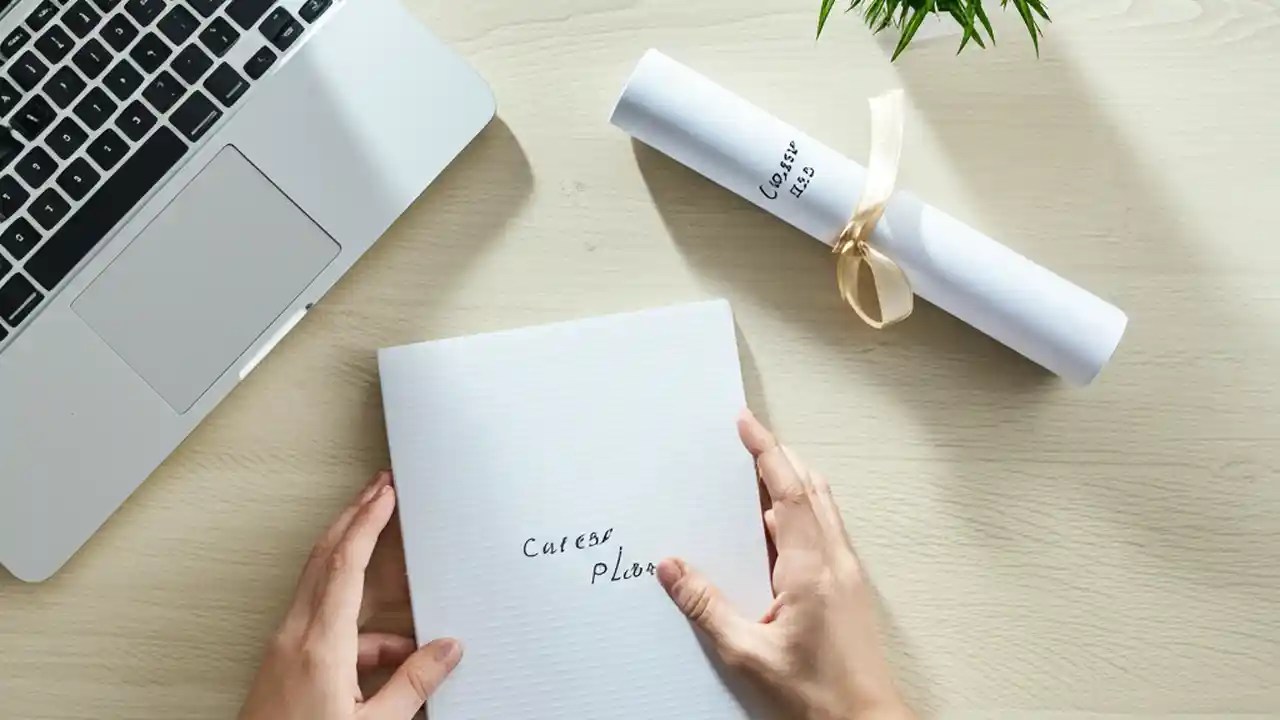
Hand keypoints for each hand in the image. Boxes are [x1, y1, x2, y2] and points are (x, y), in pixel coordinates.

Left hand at [239, 471, 462, 719]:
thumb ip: (413, 685)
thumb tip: (447, 649)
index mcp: (320, 644)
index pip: (345, 563)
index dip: (368, 521)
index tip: (385, 493)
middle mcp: (295, 636)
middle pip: (325, 558)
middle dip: (354, 519)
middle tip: (379, 491)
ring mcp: (283, 649)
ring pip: (323, 590)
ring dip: (361, 581)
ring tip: (409, 612)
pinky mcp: (282, 665)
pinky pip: (322, 625)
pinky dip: (357, 628)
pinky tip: (390, 658)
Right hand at [657, 411, 912, 719]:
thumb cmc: (816, 696)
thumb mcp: (747, 654)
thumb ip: (707, 607)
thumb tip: (672, 568)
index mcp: (811, 569)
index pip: (787, 492)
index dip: (766, 453)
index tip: (746, 425)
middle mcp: (837, 562)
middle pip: (811, 488)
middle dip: (780, 456)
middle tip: (749, 438)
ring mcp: (849, 574)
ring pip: (824, 506)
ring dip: (795, 480)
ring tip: (763, 469)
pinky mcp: (851, 588)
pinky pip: (829, 529)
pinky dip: (805, 508)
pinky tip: (783, 525)